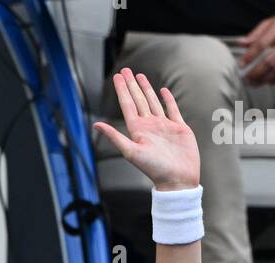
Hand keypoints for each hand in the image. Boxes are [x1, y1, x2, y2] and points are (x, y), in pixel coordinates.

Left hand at [94, 70, 199, 191]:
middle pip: (138, 100)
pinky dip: (167, 99)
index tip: (117, 76)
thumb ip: (115, 137)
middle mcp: (149, 126)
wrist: (178, 180)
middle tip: (126, 70)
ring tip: (140, 77)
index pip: (127, 105)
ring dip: (146, 89)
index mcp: (138, 131)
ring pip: (153, 102)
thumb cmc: (154, 169)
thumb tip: (96, 124)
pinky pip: (171, 109)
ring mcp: (164, 126)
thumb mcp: (131, 152)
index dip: (121, 90)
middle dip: (131, 85)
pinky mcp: (179, 128)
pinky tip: (163, 91)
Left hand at [236, 5, 274, 83]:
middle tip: (247, 79)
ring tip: (255, 82)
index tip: (241, 64)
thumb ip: (256, 33)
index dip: (249, 56)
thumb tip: (242, 43)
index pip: (261, 44)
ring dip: (264, 80)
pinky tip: (269, 81)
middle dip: (256, 73)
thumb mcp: (272, 22)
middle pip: (269, 61)